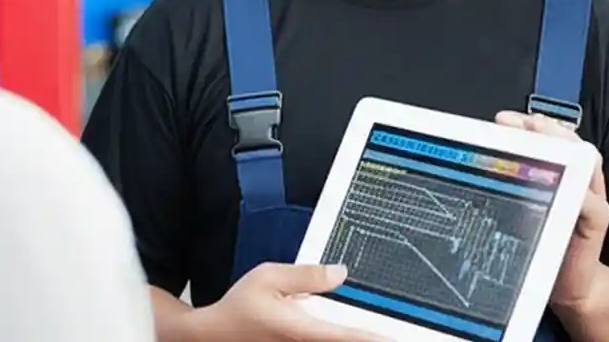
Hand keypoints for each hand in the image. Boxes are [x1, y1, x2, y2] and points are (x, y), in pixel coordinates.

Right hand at [187, 263, 391, 340]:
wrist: (212, 335)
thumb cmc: (238, 308)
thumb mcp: (269, 278)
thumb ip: (306, 276)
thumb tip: (340, 273)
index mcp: (302, 330)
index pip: (349, 336)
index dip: (375, 337)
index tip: (396, 334)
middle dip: (366, 336)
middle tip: (392, 332)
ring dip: (351, 336)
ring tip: (375, 331)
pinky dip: (336, 336)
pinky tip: (344, 330)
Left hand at [495, 111, 608, 312]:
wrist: (570, 287)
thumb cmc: (541, 245)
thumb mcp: (523, 211)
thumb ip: (512, 186)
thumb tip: (481, 158)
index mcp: (562, 174)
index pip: (551, 139)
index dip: (529, 126)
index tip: (503, 120)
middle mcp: (578, 180)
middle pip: (570, 142)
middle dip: (543, 128)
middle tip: (516, 124)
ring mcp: (590, 198)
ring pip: (586, 161)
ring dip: (563, 146)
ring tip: (539, 138)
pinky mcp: (595, 222)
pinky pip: (591, 202)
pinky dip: (577, 189)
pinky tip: (558, 182)